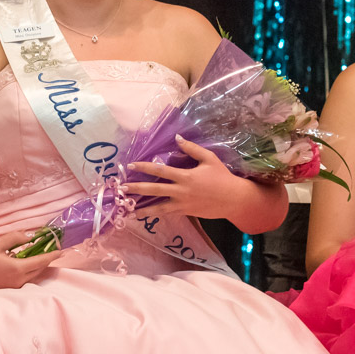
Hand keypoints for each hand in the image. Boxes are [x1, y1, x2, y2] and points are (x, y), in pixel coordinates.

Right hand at [0, 230, 58, 291]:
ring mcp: (16, 286)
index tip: (61, 250)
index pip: (41, 261)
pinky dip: (31, 269)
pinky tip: (26, 261)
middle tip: (53, 249)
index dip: (52, 255)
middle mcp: (19, 279)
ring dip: (39, 264)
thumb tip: (29, 236)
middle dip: (47, 259)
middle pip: (40, 269)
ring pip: (34, 274)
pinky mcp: (12, 288)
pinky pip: (27, 278)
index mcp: (17, 268)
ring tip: (42, 253)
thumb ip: (14, 238)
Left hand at [124, 136, 256, 221]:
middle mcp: (181, 191)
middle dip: (136, 188)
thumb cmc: (222, 177)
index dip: (144, 167)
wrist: (233, 199)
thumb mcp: (209, 158)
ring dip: (143, 209)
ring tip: (129, 210)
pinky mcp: (185, 212)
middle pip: (154, 190)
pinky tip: (146, 215)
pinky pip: (168, 213)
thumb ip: (192, 149)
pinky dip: (156, 214)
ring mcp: (182, 204)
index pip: (160, 171)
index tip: (131, 165)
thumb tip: (177, 138)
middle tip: (121, 188)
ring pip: (158, 208)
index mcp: (185, 176)